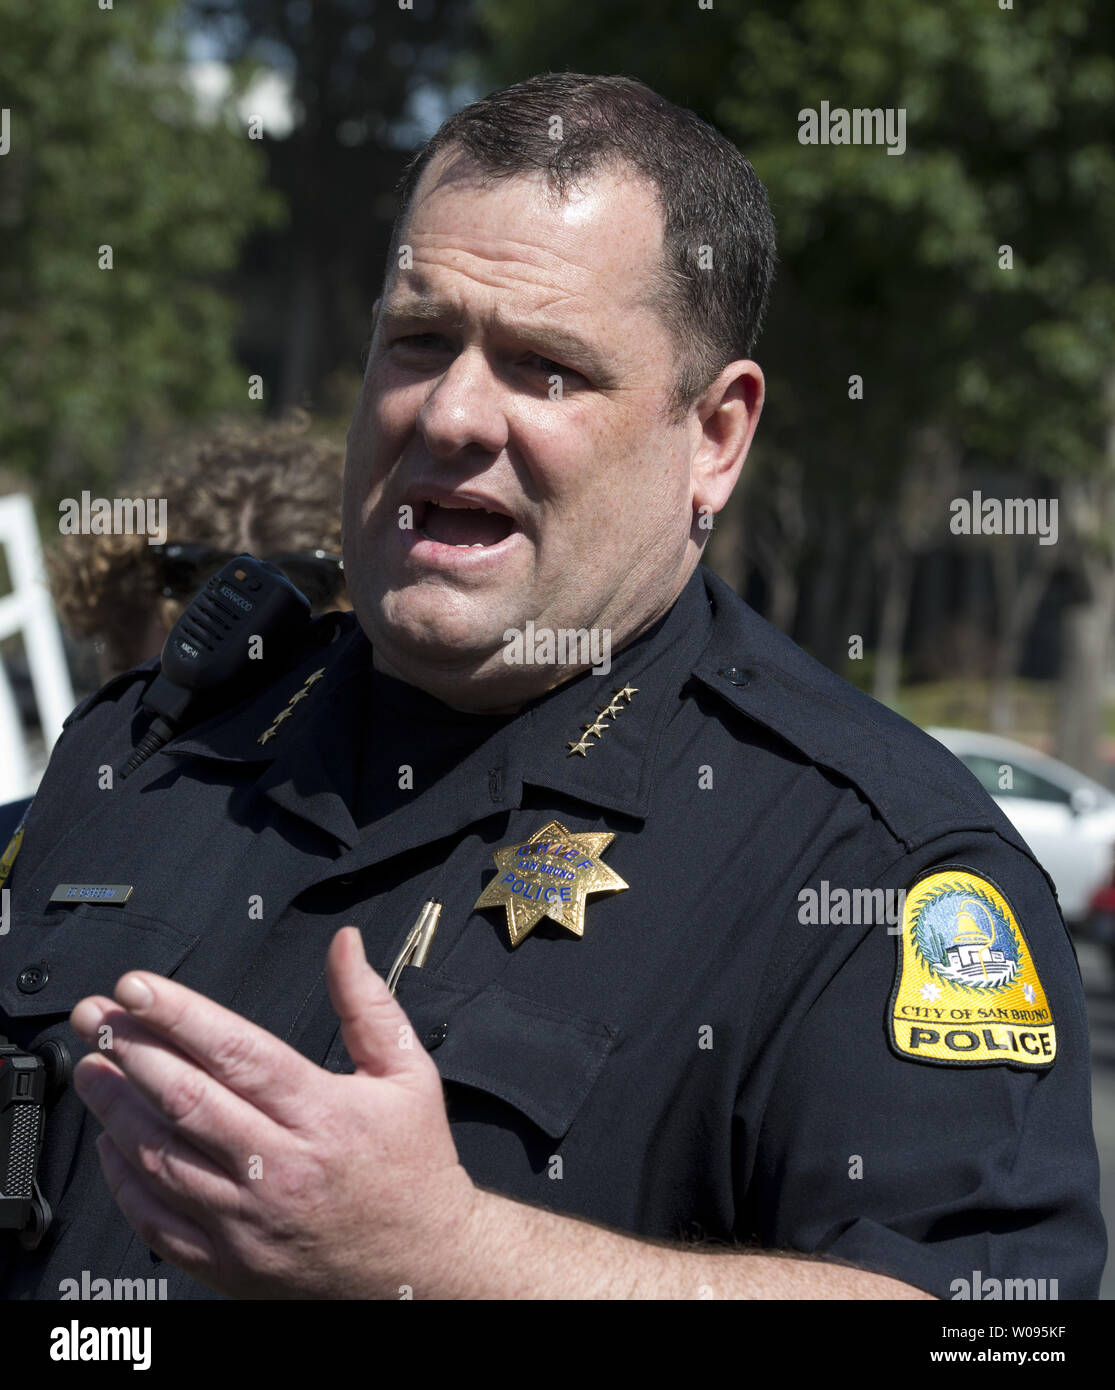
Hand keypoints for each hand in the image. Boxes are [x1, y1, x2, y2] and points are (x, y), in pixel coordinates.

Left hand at [69, 926, 478, 1298]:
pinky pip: (157, 1219)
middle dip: (130, 1049)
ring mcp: (249, 1221)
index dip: (181, 1016)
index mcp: (325, 1116)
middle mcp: (280, 1169)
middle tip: (95, 1015)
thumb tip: (344, 945)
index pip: (238, 1053)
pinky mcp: (229, 1263)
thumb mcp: (408, 1073)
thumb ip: (368, 1003)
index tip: (139, 988)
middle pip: (187, 1100)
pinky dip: (124, 1178)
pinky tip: (109, 1141)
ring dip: (116, 1107)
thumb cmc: (413, 1166)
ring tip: (90, 1065)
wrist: (421, 1265)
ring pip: (162, 1157)